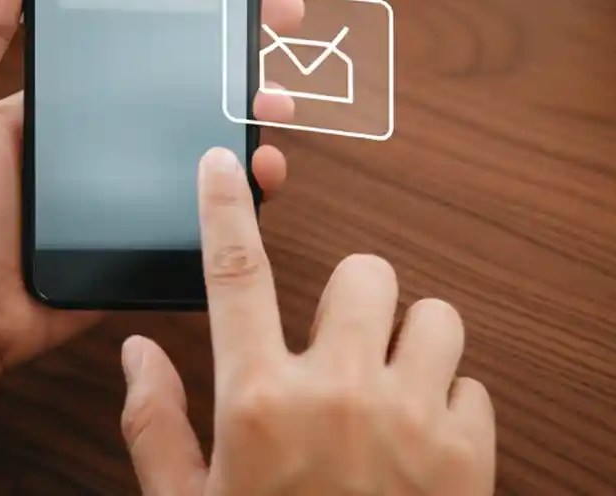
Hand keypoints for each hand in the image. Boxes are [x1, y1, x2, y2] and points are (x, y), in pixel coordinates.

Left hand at [0, 0, 301, 369]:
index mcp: (80, 92)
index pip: (144, 33)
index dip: (190, 1)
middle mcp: (121, 128)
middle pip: (197, 76)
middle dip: (246, 41)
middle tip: (279, 17)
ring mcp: (148, 179)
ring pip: (219, 133)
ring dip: (258, 108)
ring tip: (274, 100)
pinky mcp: (166, 228)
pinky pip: (219, 199)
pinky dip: (251, 182)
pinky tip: (262, 168)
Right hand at [119, 148, 495, 494]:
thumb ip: (157, 427)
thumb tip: (139, 354)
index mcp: (259, 402)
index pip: (234, 272)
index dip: (222, 206)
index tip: (220, 163)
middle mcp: (338, 393)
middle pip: (365, 271)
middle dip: (355, 300)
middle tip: (345, 344)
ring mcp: (412, 419)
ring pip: (437, 316)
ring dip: (414, 345)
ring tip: (394, 390)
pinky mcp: (471, 453)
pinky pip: (476, 384)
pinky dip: (454, 406)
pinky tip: (427, 446)